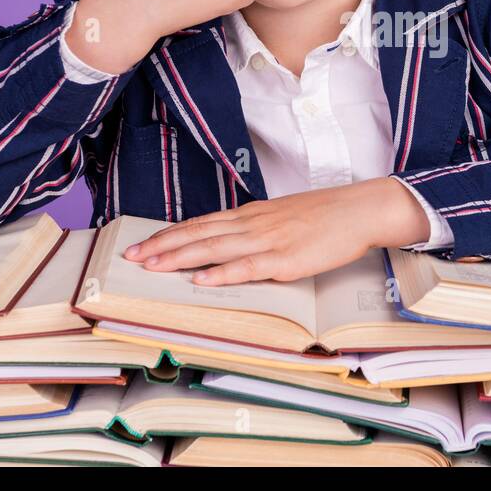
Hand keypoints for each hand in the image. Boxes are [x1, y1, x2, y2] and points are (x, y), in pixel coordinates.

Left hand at [121, 178, 430, 284]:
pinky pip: (247, 267)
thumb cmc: (325, 216)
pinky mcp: (285, 258)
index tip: (143, 244)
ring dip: (180, 258)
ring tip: (152, 267)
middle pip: (199, 234)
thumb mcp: (283, 216)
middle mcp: (252, 224)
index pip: (201, 223)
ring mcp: (267, 240)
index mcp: (251, 214)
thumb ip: (256, 228)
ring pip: (215, 249)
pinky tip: (201, 280)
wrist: (359, 210)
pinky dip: (222, 273)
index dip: (170, 235)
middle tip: (131, 258)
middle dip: (163, 247)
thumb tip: (231, 240)